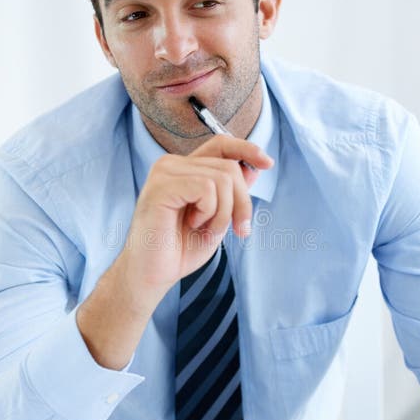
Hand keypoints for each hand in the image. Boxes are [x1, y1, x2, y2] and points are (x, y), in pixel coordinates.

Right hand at [122, 135, 273, 294]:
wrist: (152, 274)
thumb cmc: (179, 249)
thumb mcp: (217, 218)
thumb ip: (231, 193)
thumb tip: (253, 169)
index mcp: (184, 169)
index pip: (221, 145)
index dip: (246, 149)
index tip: (267, 163)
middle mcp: (172, 165)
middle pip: (229, 167)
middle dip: (242, 202)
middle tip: (238, 230)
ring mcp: (165, 173)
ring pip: (222, 178)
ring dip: (224, 213)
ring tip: (205, 229)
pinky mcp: (161, 187)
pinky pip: (206, 188)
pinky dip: (210, 212)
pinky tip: (193, 224)